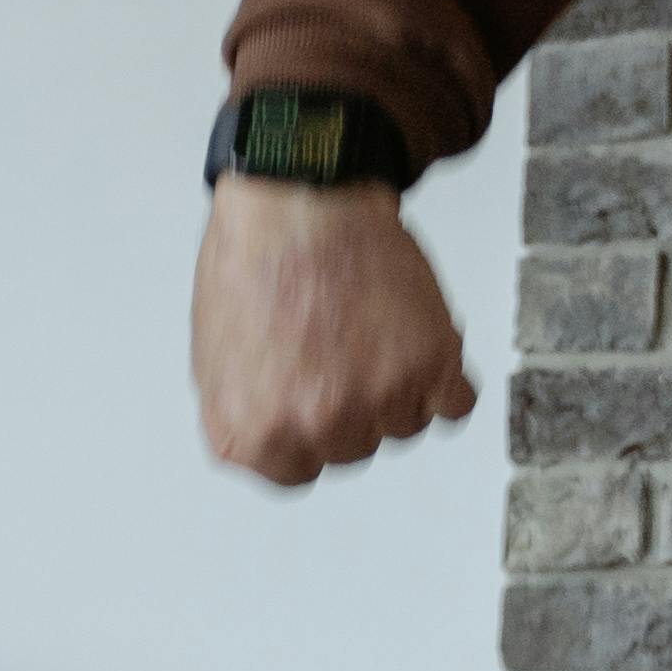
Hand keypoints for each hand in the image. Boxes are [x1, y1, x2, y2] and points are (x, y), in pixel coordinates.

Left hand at [191, 178, 473, 486]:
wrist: (300, 199)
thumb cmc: (252, 262)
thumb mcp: (216, 361)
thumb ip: (249, 418)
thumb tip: (276, 442)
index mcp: (253, 437)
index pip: (297, 471)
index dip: (309, 431)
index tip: (316, 399)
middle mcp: (315, 428)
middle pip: (353, 448)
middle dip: (351, 404)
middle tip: (342, 347)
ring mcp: (376, 399)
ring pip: (404, 425)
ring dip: (399, 386)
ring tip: (373, 328)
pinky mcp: (430, 363)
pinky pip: (455, 405)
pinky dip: (446, 379)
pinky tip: (423, 344)